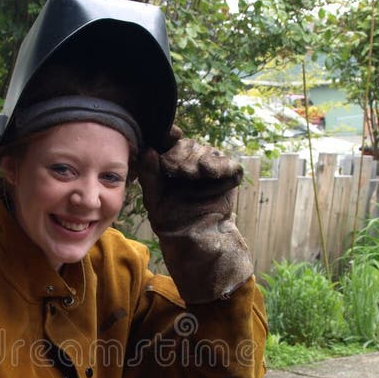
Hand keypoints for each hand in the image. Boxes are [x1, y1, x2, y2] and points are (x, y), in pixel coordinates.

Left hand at [136, 128, 252, 302]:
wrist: (196, 241)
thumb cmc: (171, 222)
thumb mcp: (155, 200)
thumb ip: (149, 176)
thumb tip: (149, 150)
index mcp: (171, 165)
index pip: (171, 142)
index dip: (170, 136)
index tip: (170, 136)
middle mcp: (191, 163)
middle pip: (189, 145)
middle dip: (183, 154)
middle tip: (178, 170)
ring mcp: (211, 170)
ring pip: (208, 152)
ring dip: (200, 160)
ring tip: (192, 174)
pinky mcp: (229, 177)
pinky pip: (229, 164)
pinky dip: (222, 165)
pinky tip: (211, 173)